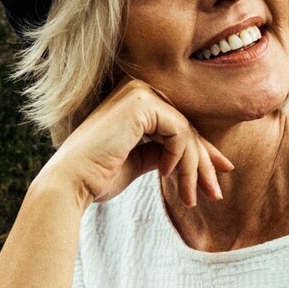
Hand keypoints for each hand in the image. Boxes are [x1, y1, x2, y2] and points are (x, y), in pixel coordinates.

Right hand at [42, 76, 232, 208]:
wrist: (70, 182)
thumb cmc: (95, 177)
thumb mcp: (136, 163)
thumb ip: (159, 154)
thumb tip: (185, 158)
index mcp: (134, 103)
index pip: (177, 126)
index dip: (201, 153)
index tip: (218, 176)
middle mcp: (137, 90)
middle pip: (186, 127)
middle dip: (204, 163)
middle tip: (215, 192)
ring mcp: (139, 93)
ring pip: (187, 131)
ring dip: (193, 168)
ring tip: (191, 197)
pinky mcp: (142, 103)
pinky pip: (179, 131)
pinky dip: (179, 156)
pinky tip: (165, 174)